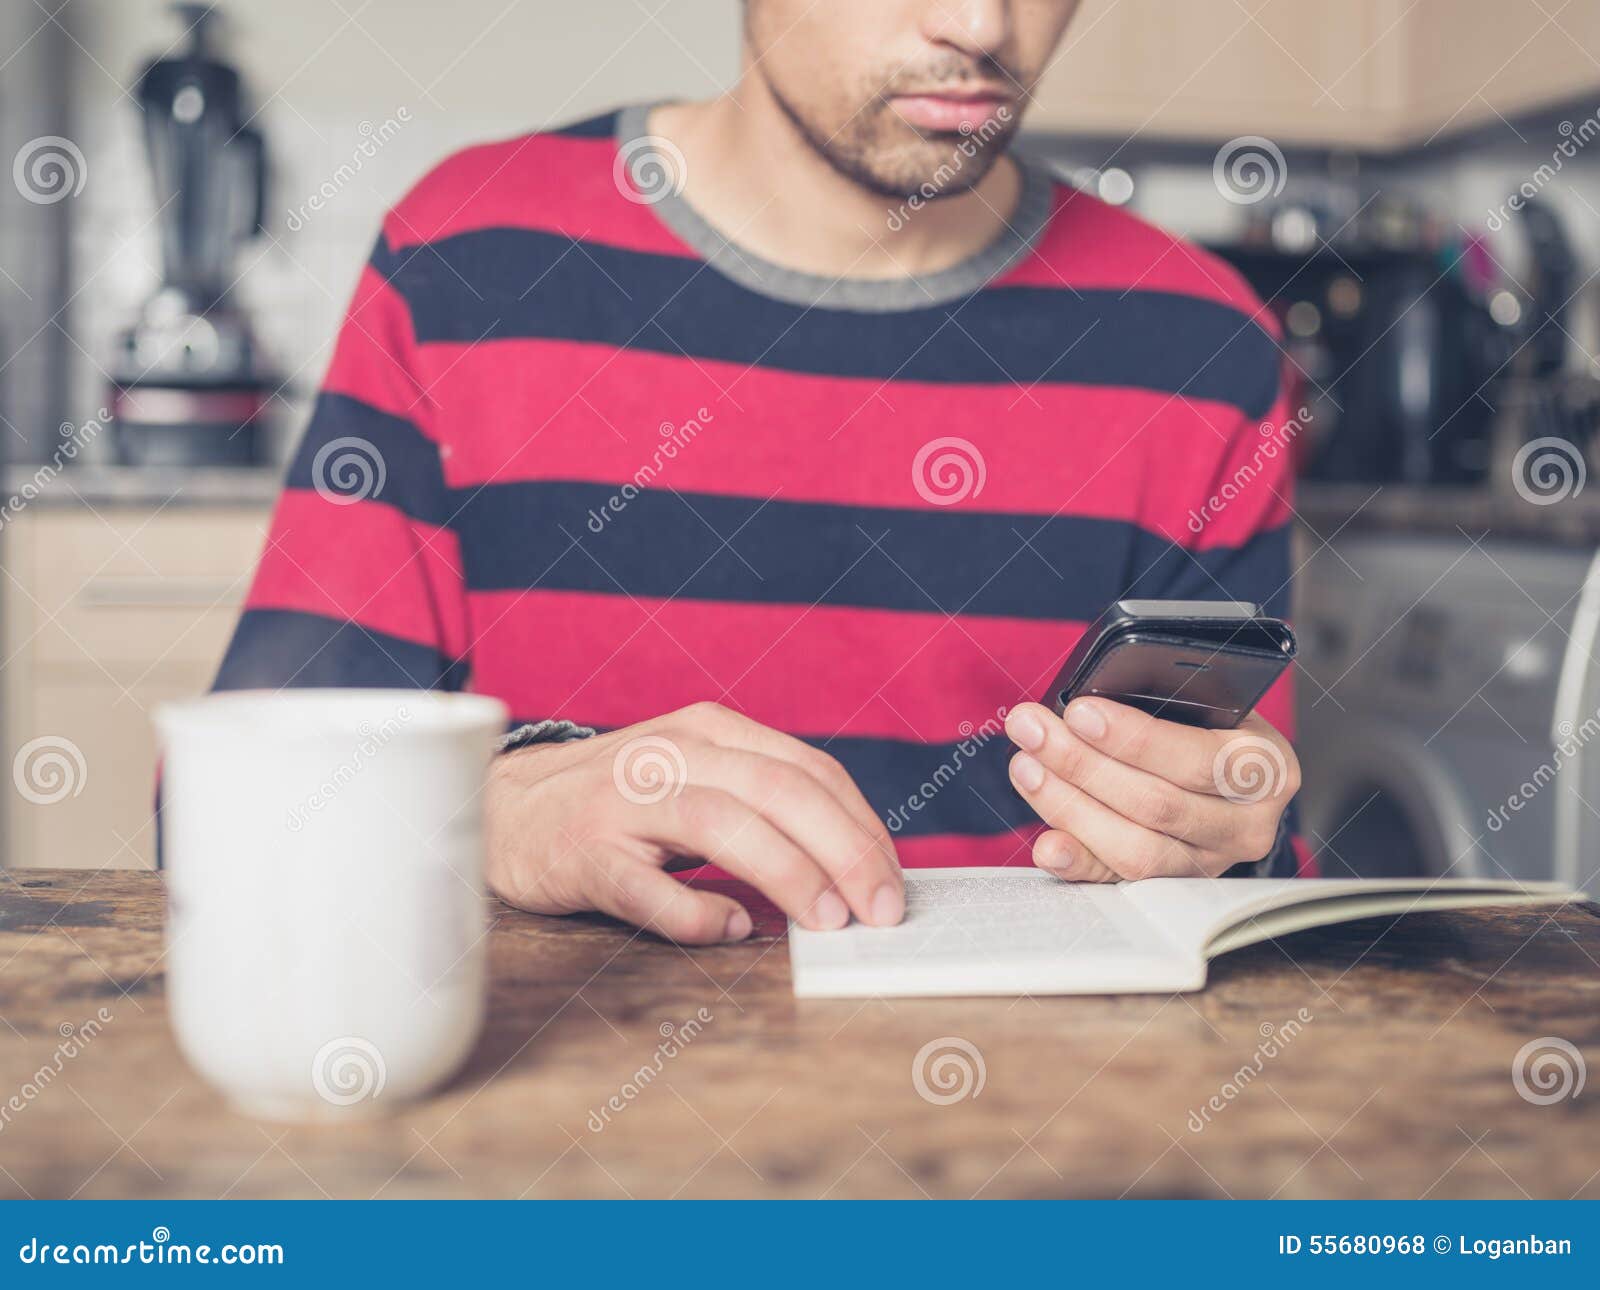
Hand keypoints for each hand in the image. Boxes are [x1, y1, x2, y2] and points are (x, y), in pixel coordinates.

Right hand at [484, 702, 902, 943]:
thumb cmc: (617, 804)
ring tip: (826, 920)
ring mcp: (623, 800)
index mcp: (708, 731)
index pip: (808, 771)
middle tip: (881, 909)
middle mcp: (670, 754)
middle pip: (777, 790)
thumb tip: (845, 872)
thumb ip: (760, 808)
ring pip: (721, 824)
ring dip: (785, 873)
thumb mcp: (693, 779)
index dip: (861, 827)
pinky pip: (645, 887)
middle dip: (844, 850)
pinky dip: (693, 913)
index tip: (893, 881)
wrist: (504, 811)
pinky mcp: (583, 852)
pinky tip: (726, 930)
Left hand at [1003, 699, 1298, 880]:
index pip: (1199, 758)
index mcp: (1265, 767)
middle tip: (1032, 730)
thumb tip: (1083, 711)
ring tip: (1026, 767)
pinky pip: (1119, 880)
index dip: (1135, 738)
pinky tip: (1046, 844)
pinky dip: (1077, 861)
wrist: (1230, 777)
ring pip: (1137, 849)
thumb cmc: (1208, 725)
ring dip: (1069, 807)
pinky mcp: (1172, 886)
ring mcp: (1211, 862)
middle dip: (1082, 764)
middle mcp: (1247, 823)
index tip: (1079, 711)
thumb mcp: (1206, 703)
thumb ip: (1161, 706)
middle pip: (1158, 805)